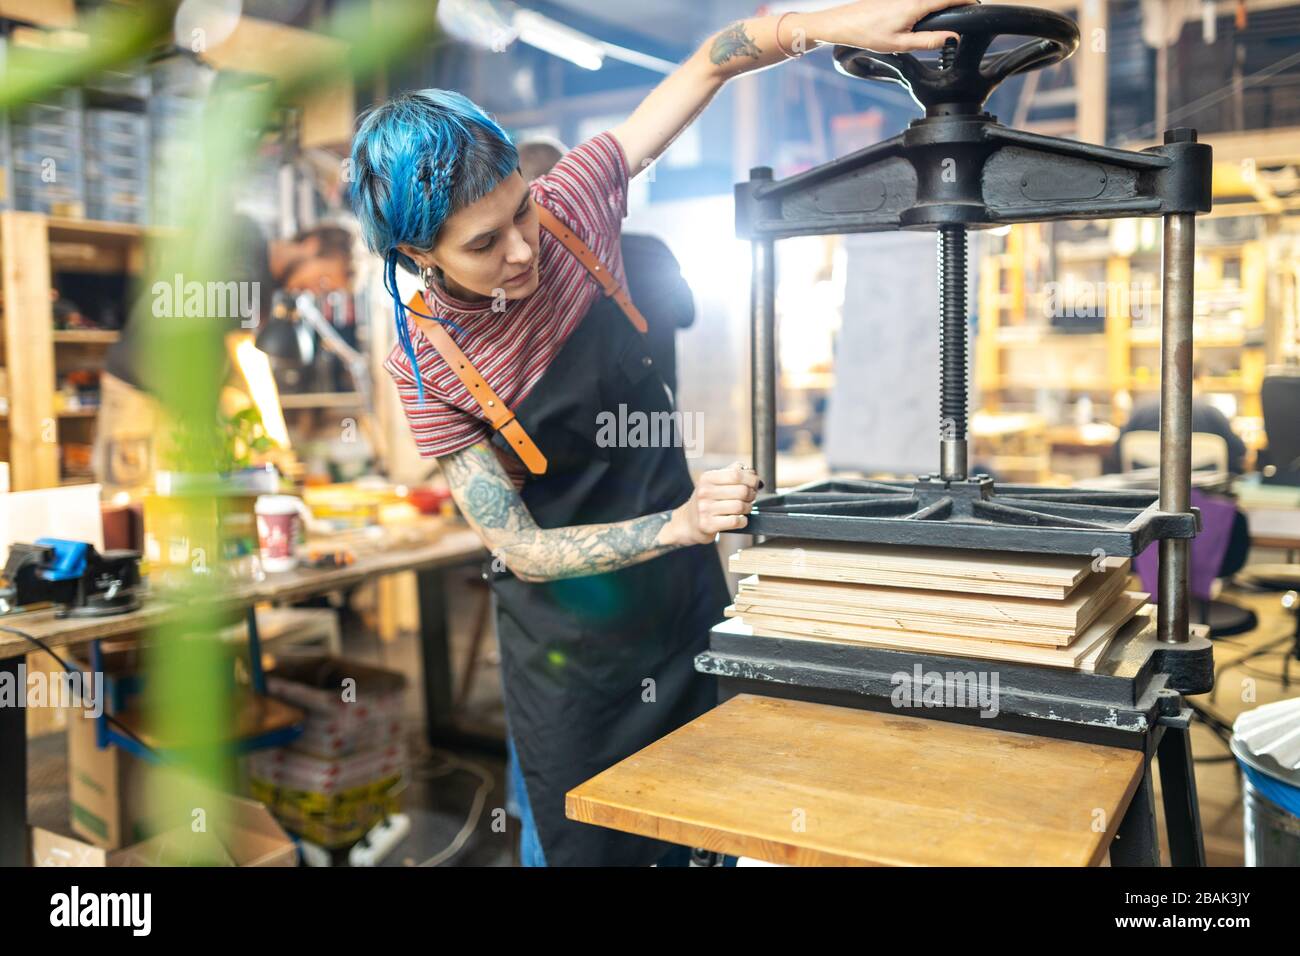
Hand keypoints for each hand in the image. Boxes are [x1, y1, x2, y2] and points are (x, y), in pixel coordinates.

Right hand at [665, 462, 762, 545]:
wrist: (688, 523)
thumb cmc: (706, 502)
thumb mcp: (713, 483)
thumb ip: (731, 472)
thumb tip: (751, 471)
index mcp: (706, 478)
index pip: (736, 474)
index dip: (751, 479)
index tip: (755, 484)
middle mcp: (704, 492)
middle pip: (741, 491)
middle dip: (752, 495)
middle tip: (751, 498)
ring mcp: (704, 509)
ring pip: (740, 506)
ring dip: (748, 508)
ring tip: (745, 509)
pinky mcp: (707, 525)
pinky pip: (735, 521)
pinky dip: (743, 521)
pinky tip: (740, 519)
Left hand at [801, 0, 979, 52]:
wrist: (842, 23)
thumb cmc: (866, 33)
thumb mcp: (899, 44)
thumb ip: (928, 41)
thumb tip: (951, 38)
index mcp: (916, 4)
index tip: (977, 5)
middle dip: (955, 4)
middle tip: (965, 15)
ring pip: (930, 0)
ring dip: (940, 6)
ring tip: (947, 17)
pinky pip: (919, 0)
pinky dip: (927, 7)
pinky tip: (925, 19)